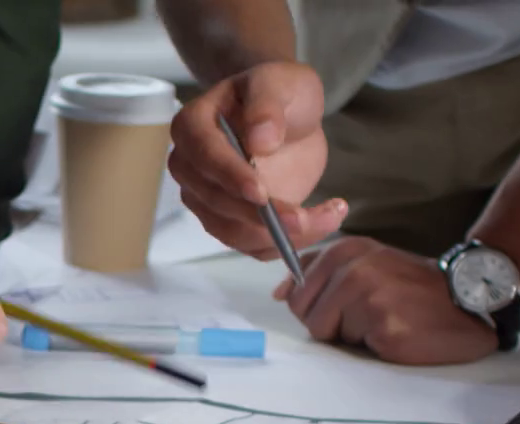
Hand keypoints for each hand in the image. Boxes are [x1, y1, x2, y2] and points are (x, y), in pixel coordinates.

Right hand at [168, 61, 346, 258]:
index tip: (261, 192)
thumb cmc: (278, 93)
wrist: (287, 117)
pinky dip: (288, 243)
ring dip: (279, 236)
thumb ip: (267, 105)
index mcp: (192, 127)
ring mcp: (208, 200)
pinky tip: (323, 221)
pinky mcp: (232, 222)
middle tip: (303, 218)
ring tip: (328, 217)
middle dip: (260, 217)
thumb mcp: (280, 83)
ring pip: (233, 232)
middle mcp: (191, 169)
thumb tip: (259, 140)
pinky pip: (254, 245)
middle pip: (215, 203)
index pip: (204, 158)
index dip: (230, 178)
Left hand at [275, 237, 496, 364]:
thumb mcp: (367, 263)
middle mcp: (355, 268)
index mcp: (348, 249)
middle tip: (368, 314)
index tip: (345, 302)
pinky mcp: (383, 326)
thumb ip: (320, 271)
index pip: (297, 289)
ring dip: (351, 335)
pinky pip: (353, 347)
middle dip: (330, 322)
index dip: (315, 304)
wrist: (467, 303)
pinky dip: (371, 346)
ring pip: (326, 332)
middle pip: (305, 313)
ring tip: (383, 322)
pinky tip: (397, 333)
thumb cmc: (412, 289)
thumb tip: (281, 292)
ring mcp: (369, 296)